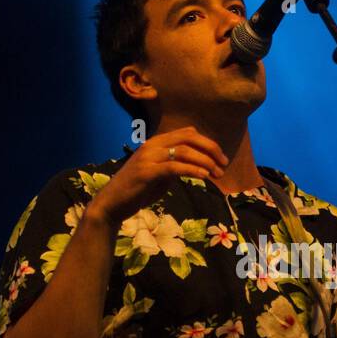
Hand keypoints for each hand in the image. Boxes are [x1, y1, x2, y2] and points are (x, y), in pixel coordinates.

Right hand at [88, 126, 229, 226]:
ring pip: (184, 151)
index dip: (208, 143)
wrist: (112, 204)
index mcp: (156, 142)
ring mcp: (148, 157)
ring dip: (206, 162)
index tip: (220, 158)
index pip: (187, 133)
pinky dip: (193, 170)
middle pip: (189, 137)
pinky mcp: (146, 172)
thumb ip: (175, 166)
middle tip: (224, 164)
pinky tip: (204, 177)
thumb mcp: (160, 174)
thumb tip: (196, 165)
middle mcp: (152, 145)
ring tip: (218, 174)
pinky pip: (175, 167)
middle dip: (211, 149)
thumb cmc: (137, 190)